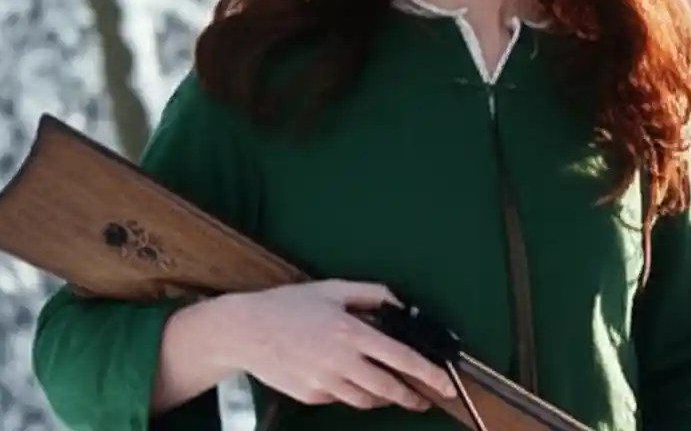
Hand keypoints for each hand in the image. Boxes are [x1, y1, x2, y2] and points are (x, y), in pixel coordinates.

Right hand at [222, 279, 459, 411]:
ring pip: (367, 400)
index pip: (401, 358)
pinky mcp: (312, 396)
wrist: (245, 331)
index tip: (445, 384)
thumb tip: (399, 303)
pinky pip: (342, 398)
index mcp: (351, 331)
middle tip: (424, 399)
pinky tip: (354, 382)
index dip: (428, 373)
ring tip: (394, 392)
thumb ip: (371, 293)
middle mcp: (341, 360)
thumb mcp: (332, 289)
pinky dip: (354, 393)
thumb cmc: (288, 306)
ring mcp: (326, 382)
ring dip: (385, 398)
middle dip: (412, 397)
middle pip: (389, 388)